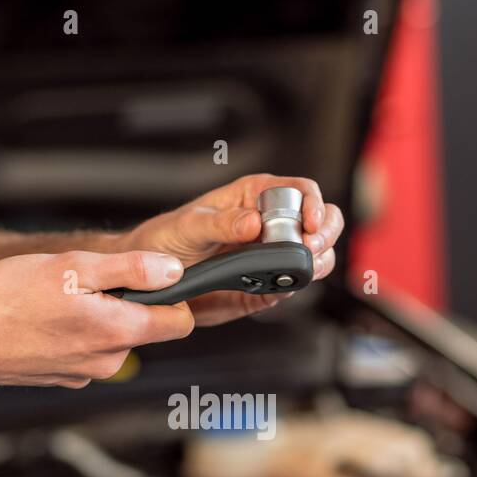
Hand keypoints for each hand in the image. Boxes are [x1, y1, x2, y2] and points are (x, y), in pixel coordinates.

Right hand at [0, 251, 194, 387]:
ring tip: (58, 300)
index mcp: (119, 332)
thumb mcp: (74, 267)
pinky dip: (75, 334)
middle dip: (127, 303)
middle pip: (145, 328)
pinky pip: (86, 351)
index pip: (180, 322)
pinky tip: (45, 320)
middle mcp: (109, 362)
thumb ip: (132, 269)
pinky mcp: (65, 379)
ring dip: (97, 317)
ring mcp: (86, 374)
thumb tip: (175, 271)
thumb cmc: (8, 299)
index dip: (174, 296)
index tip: (152, 278)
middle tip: (84, 282)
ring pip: (113, 338)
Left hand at [118, 173, 344, 325]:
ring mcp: (272, 256)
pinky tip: (285, 283)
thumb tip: (253, 222)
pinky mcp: (268, 285)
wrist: (151, 280)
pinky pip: (295, 283)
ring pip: (316, 254)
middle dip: (324, 234)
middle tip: (309, 248)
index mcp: (255, 198)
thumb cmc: (166, 240)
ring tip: (302, 267)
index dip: (312, 203)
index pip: (300, 191)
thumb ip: (222, 223)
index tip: (309, 222)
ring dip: (318, 261)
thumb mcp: (189, 226)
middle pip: (321, 221)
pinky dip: (299, 284)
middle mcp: (270, 225)